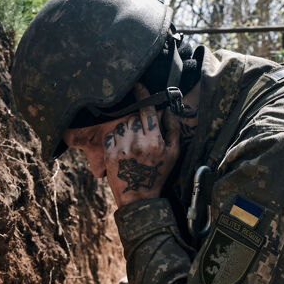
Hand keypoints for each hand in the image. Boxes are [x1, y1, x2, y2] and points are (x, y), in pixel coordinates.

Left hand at [103, 85, 180, 206]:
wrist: (138, 198)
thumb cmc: (158, 175)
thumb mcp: (174, 154)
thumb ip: (173, 130)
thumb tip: (167, 111)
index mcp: (154, 141)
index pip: (147, 111)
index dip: (143, 96)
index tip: (139, 86)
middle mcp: (137, 143)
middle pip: (133, 117)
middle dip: (136, 120)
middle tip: (140, 133)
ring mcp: (122, 148)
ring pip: (121, 125)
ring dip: (125, 129)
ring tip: (131, 142)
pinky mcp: (109, 154)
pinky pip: (110, 134)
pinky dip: (114, 136)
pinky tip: (122, 146)